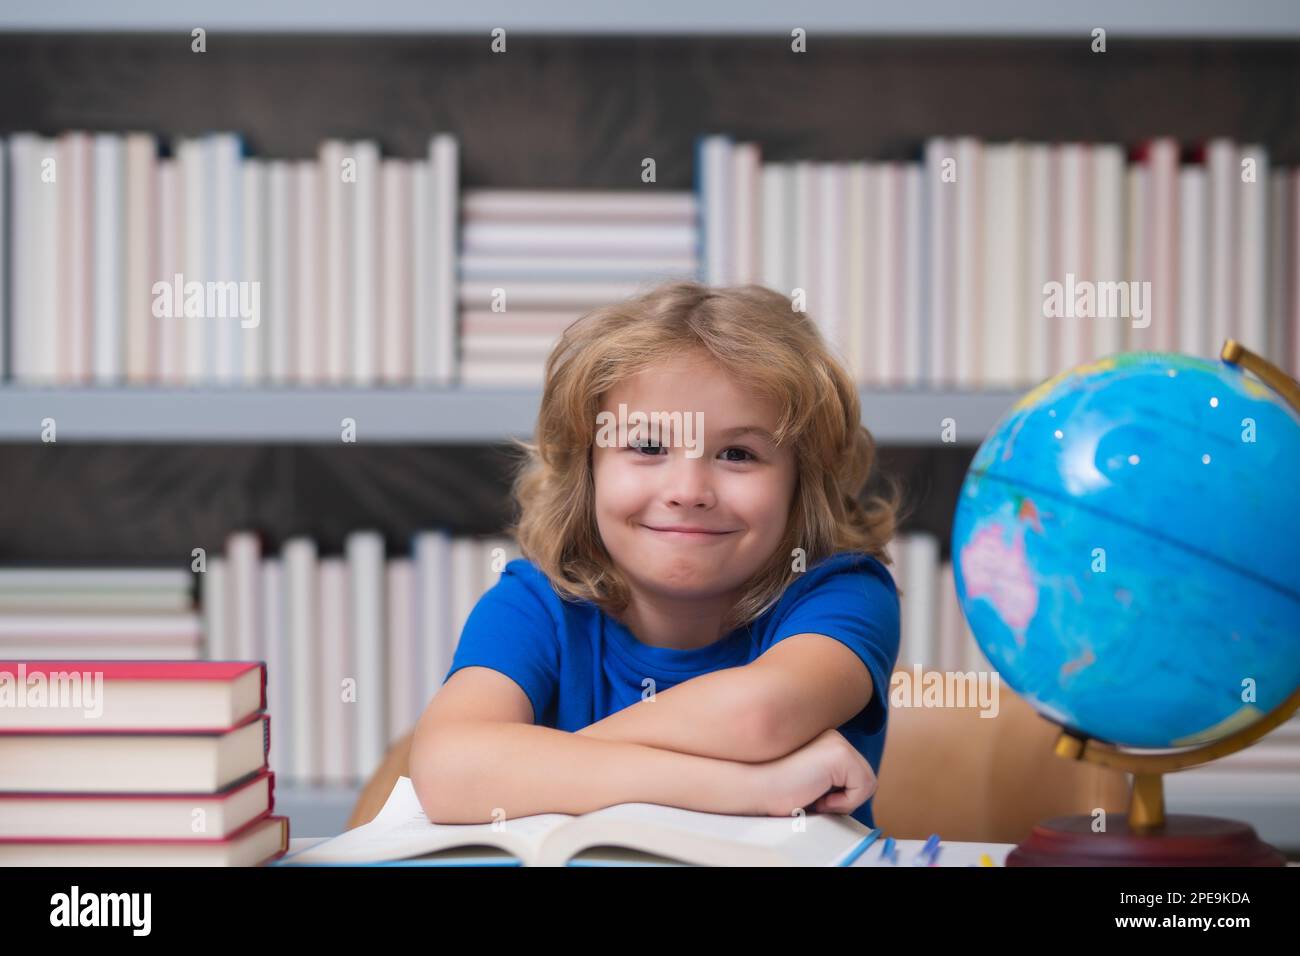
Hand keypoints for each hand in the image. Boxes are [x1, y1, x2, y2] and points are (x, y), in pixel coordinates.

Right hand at [755, 728, 876, 816]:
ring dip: (842, 801)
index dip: (836, 793)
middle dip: (841, 796)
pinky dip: (844, 802)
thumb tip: (850, 793)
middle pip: (860, 775)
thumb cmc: (769, 789)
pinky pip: (864, 787)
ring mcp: (836, 741)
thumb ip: (824, 778)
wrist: (750, 786)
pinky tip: (816, 796)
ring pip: (866, 782)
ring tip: (813, 797)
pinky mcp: (840, 753)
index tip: (808, 797)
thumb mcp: (804, 780)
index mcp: (820, 738)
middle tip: (810, 798)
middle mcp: (831, 734)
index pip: (848, 771)